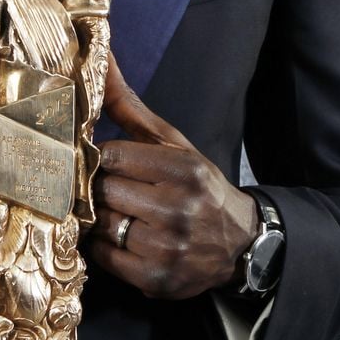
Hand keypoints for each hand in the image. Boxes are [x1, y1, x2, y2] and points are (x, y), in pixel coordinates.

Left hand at [87, 50, 259, 299]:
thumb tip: (100, 59)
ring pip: (102, 224)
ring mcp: (167, 247)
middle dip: (102, 189)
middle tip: (113, 190)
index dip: (102, 160)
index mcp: (184, 170)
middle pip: (104, 191)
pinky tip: (126, 239)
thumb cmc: (198, 187)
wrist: (240, 243)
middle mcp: (178, 208)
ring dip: (103, 219)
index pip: (112, 156)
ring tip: (123, 214)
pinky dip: (106, 248)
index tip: (107, 163)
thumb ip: (128, 106)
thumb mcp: (173, 145)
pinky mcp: (156, 279)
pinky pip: (104, 257)